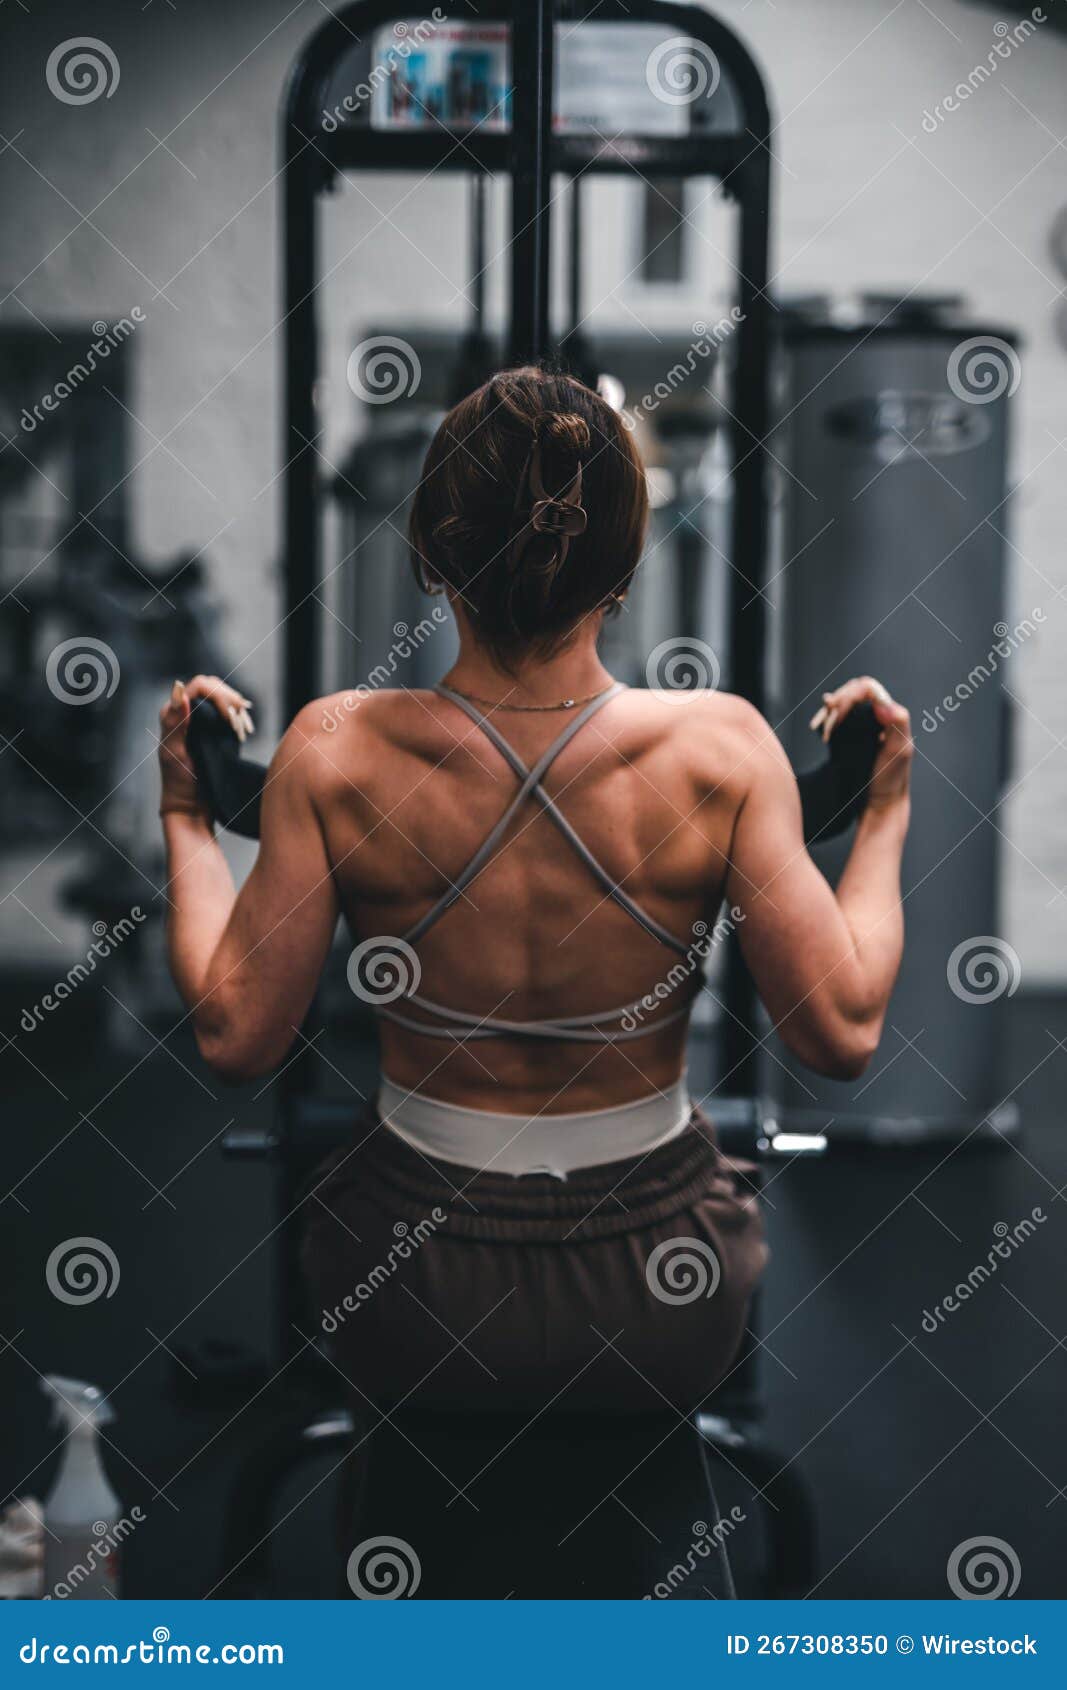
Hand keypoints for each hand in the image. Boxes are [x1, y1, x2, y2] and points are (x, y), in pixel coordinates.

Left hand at [158, 675, 252, 819]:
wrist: (191, 805)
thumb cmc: (178, 781)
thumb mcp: (174, 751)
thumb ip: (176, 721)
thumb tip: (179, 689)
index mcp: (173, 712)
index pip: (200, 686)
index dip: (219, 695)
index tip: (230, 716)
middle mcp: (185, 712)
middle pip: (213, 686)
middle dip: (230, 699)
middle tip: (241, 721)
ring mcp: (200, 721)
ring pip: (222, 696)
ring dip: (237, 708)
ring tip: (243, 729)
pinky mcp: (212, 731)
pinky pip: (228, 712)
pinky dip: (239, 717)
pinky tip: (243, 730)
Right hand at [811, 676, 911, 811]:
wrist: (879, 803)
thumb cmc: (891, 779)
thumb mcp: (900, 751)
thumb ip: (898, 723)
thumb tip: (883, 702)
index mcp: (891, 715)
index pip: (867, 689)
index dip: (849, 696)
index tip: (837, 714)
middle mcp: (878, 716)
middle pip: (852, 692)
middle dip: (836, 704)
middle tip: (828, 726)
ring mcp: (864, 726)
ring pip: (842, 704)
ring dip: (829, 713)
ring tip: (822, 730)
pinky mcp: (851, 737)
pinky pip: (836, 719)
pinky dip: (825, 720)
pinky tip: (819, 727)